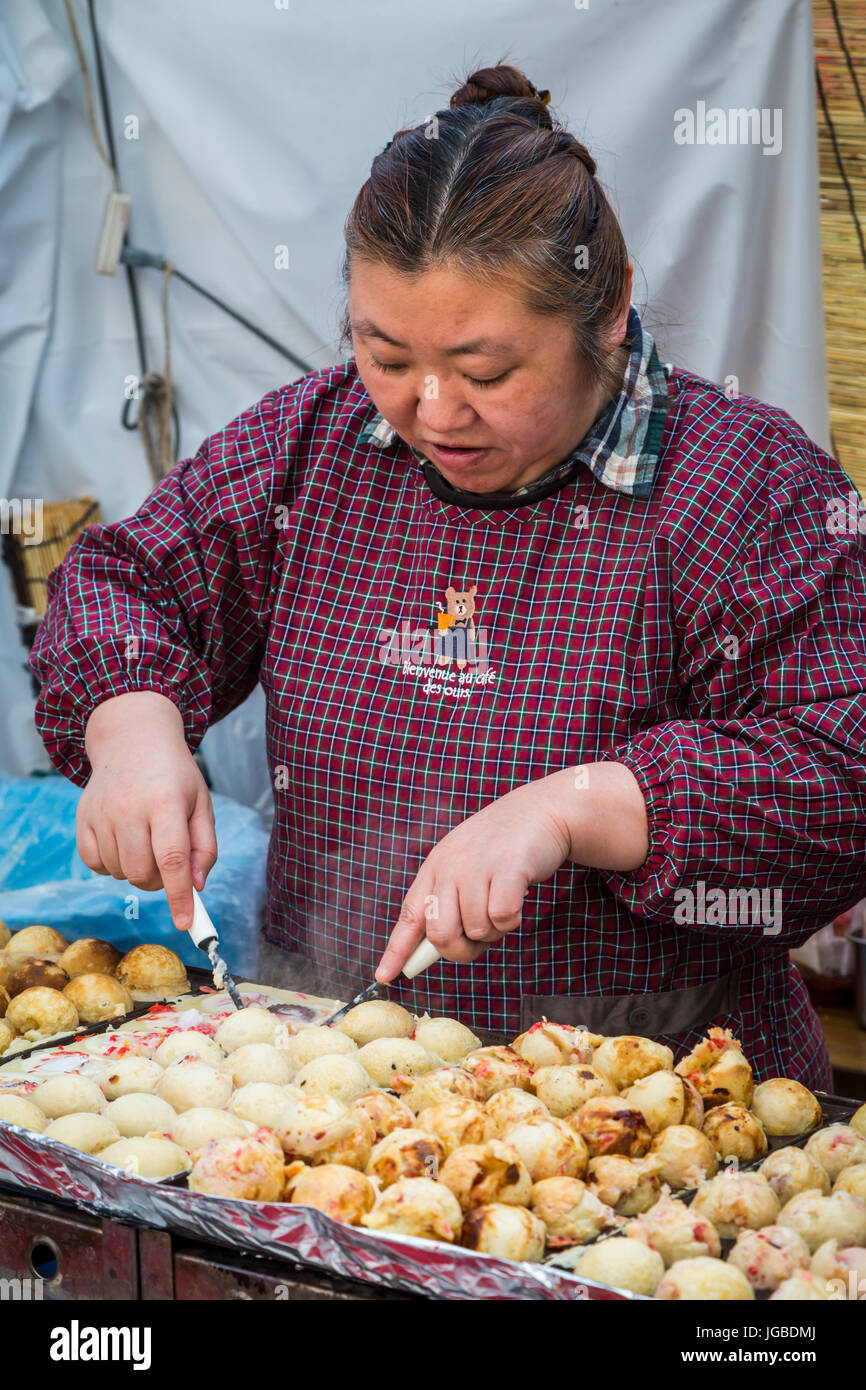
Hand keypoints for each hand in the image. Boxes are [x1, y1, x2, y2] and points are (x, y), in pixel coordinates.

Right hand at [77, 691, 216, 930]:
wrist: (132, 740)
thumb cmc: (174, 776)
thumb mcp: (201, 803)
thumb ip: (205, 846)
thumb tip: (196, 886)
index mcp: (166, 801)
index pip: (172, 859)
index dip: (179, 896)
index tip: (186, 923)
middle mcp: (129, 808)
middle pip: (142, 874)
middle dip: (160, 881)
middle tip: (168, 861)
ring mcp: (101, 813)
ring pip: (120, 872)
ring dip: (137, 870)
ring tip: (147, 840)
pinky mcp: (82, 818)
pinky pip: (95, 864)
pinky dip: (112, 864)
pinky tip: (124, 841)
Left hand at [376, 762, 647, 981]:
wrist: (541, 810)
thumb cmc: (503, 848)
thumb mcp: (465, 867)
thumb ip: (449, 902)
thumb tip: (437, 948)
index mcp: (435, 868)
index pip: (410, 915)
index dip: (397, 949)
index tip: (384, 976)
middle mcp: (449, 867)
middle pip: (440, 934)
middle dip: (461, 949)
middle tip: (481, 938)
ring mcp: (476, 866)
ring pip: (476, 931)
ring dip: (495, 930)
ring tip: (503, 902)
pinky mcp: (506, 867)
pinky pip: (502, 918)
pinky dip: (512, 920)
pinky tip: (518, 899)